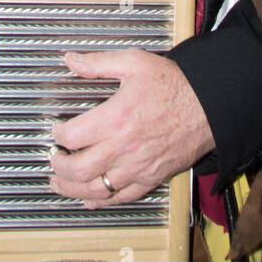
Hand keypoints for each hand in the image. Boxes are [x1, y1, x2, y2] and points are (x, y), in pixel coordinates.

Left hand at [49, 49, 214, 205]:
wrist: (208, 106)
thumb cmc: (173, 84)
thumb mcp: (134, 62)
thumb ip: (98, 63)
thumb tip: (71, 60)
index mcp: (115, 118)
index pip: (73, 136)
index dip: (58, 135)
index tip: (57, 131)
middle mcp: (123, 147)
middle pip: (78, 169)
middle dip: (58, 165)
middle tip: (53, 158)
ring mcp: (137, 167)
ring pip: (96, 190)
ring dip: (72, 189)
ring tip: (59, 183)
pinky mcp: (151, 178)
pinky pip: (122, 198)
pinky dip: (102, 201)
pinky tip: (90, 198)